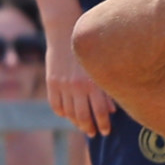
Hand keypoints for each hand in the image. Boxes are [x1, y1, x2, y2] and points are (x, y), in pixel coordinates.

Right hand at [46, 18, 114, 137]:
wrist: (65, 32)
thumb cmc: (89, 50)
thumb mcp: (100, 68)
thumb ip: (106, 90)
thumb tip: (112, 111)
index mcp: (92, 82)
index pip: (99, 111)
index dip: (103, 124)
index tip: (105, 131)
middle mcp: (77, 86)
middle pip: (83, 116)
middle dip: (89, 128)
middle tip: (93, 133)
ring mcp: (62, 85)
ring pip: (69, 113)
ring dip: (76, 123)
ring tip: (82, 126)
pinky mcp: (51, 82)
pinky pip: (55, 105)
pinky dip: (62, 113)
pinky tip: (68, 115)